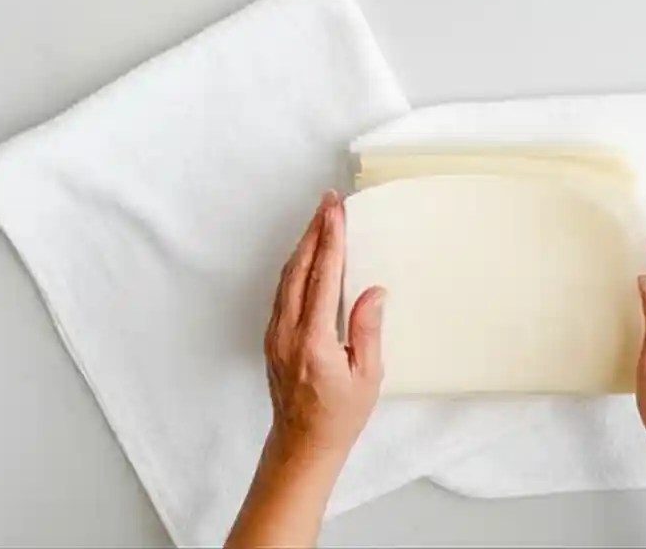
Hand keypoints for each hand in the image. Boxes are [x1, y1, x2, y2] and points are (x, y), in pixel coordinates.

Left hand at [227, 191, 385, 547]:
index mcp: (315, 340)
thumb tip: (372, 291)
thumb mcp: (367, 376)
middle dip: (315, 230)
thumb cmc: (340, 415)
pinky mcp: (273, 338)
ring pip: (287, 277)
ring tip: (320, 220)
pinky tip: (307, 257)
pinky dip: (296, 267)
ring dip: (304, 245)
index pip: (323, 276)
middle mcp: (289, 332)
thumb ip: (367, 330)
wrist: (302, 444)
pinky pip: (283, 292)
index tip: (336, 210)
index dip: (331, 239)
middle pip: (300, 267)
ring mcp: (276, 334)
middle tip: (328, 201)